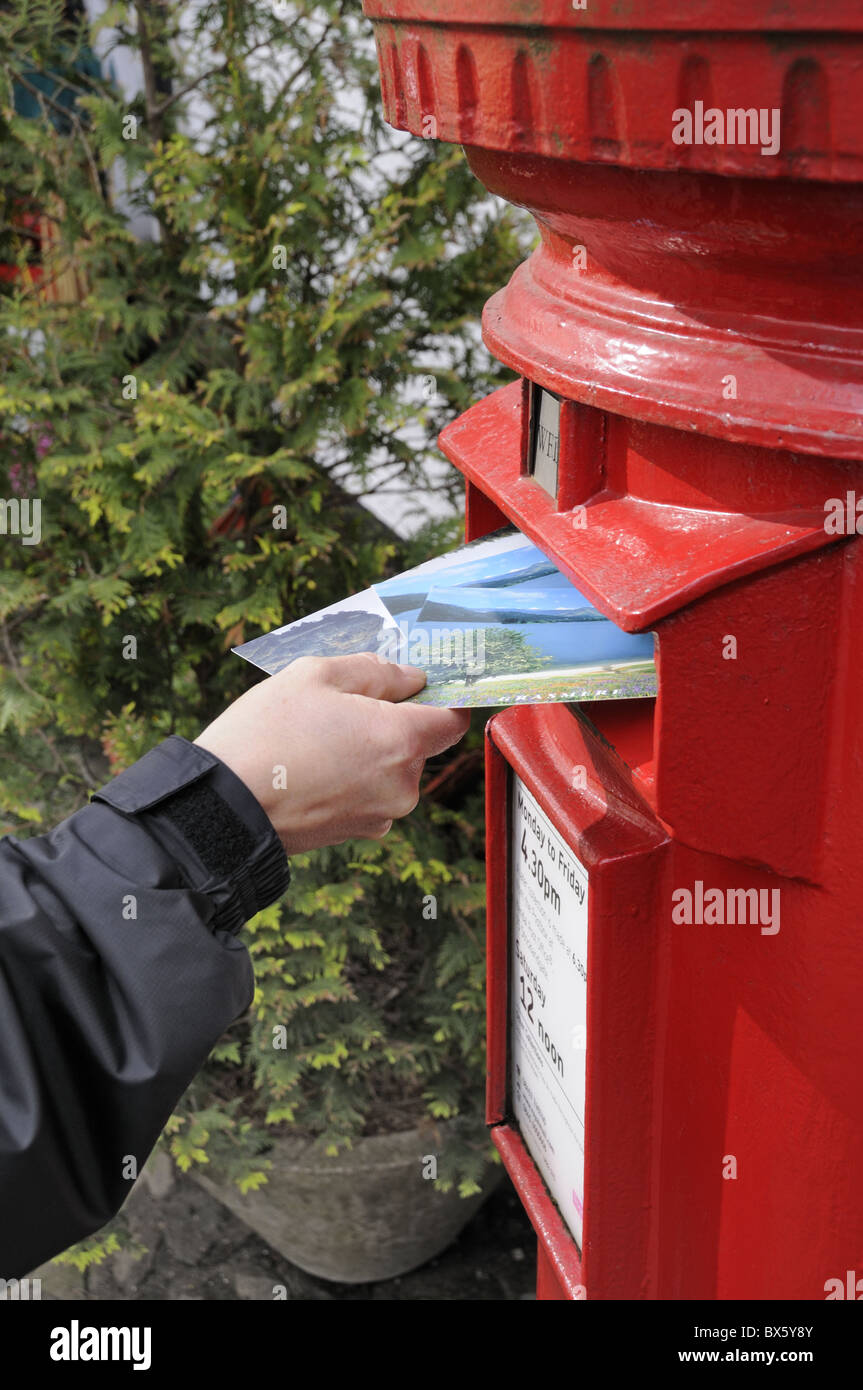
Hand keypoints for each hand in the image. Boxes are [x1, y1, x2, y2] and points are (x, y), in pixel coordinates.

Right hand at [194, 653, 470, 852]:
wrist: (222, 809)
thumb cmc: (265, 736)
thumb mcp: (315, 675)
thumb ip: (375, 670)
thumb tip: (410, 678)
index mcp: (401, 741)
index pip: (454, 718)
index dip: (442, 697)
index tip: (419, 686)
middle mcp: (402, 785)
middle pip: (418, 743)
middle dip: (390, 721)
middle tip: (341, 705)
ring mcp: (380, 814)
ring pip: (391, 769)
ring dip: (368, 751)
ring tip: (315, 738)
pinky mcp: (356, 833)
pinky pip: (369, 794)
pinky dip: (351, 778)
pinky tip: (311, 766)